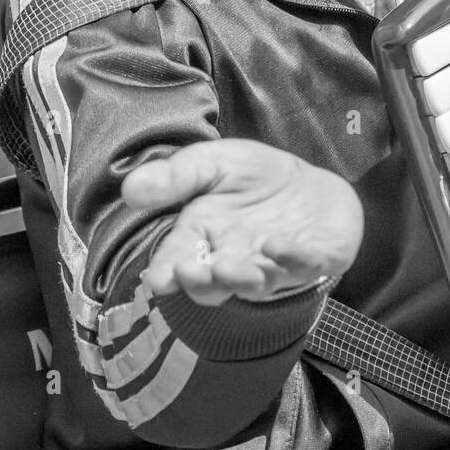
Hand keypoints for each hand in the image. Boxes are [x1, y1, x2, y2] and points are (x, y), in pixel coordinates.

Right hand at [121, 139, 363, 306]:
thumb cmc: (253, 177)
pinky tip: (278, 245)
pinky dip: (294, 259)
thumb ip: (176, 177)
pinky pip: (307, 265)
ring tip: (229, 266)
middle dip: (204, 282)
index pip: (178, 264)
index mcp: (204, 242)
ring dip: (243, 278)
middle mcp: (237, 262)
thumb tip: (131, 190)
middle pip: (215, 285)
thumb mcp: (212, 164)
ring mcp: (278, 267)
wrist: (309, 182)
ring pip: (259, 283)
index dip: (167, 273)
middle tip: (193, 273)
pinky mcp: (318, 259)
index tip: (159, 278)